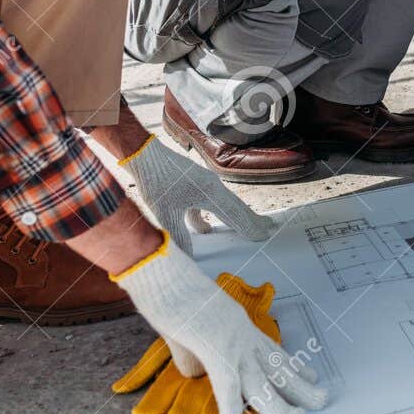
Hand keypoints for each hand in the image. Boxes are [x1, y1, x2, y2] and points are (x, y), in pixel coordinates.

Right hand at [112, 238, 326, 413]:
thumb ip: (193, 350)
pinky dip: (232, 409)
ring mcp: (232, 342)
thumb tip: (194, 371)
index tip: (309, 376)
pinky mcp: (215, 348)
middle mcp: (242, 333)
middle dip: (300, 387)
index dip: (291, 366)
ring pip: (262, 382)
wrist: (162, 269)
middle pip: (277, 366)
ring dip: (280, 406)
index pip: (271, 349)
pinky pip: (228, 386)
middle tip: (320, 400)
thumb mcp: (188, 325)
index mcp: (238, 324)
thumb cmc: (169, 290)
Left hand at [120, 136, 276, 253]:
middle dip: (251, 220)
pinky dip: (211, 216)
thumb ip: (180, 237)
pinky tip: (204, 229)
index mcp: (210, 194)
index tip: (262, 236)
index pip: (235, 215)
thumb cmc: (156, 182)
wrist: (145, 156)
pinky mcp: (195, 182)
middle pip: (236, 207)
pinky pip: (209, 202)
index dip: (249, 227)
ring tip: (245, 227)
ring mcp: (205, 182)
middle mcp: (213, 186)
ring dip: (234, 217)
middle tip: (268, 228)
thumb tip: (190, 258)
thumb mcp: (166, 215)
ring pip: (224, 204)